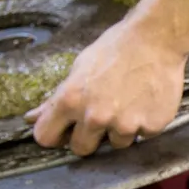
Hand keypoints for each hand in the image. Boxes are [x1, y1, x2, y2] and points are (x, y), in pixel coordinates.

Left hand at [28, 21, 186, 155]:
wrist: (156, 39)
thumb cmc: (115, 49)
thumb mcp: (79, 69)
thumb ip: (56, 100)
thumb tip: (31, 118)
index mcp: (71, 101)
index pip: (46, 137)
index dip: (55, 134)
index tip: (65, 130)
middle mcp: (96, 117)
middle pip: (81, 149)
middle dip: (88, 137)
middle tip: (101, 118)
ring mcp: (125, 124)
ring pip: (117, 143)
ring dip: (120, 130)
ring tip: (130, 104)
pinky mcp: (151, 126)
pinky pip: (143, 135)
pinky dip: (144, 123)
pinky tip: (146, 102)